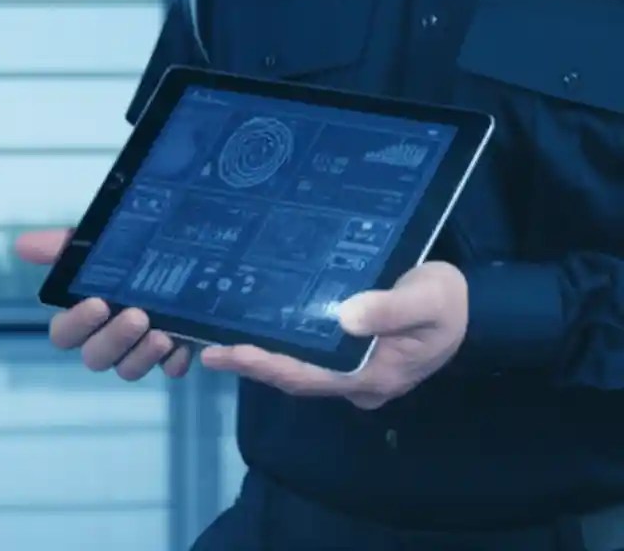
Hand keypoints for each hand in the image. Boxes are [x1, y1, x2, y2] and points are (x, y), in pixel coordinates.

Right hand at [16, 229, 193, 380]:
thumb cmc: (127, 253)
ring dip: (142, 355)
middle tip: (137, 317)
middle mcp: (106, 338)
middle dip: (114, 339)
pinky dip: (174, 361)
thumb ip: (61, 247)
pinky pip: (169, 371)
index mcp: (82, 315)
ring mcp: (137, 350)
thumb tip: (21, 246)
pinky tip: (184, 347)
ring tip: (163, 334)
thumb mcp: (98, 245)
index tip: (97, 304)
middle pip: (95, 357)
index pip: (64, 334)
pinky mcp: (171, 356)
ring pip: (127, 370)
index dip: (77, 324)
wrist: (181, 248)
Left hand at [201, 261, 468, 408]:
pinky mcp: (352, 359)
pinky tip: (256, 335)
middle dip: (252, 366)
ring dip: (262, 361)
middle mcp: (357, 383)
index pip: (308, 376)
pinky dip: (281, 351)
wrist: (474, 307)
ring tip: (219, 347)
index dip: (267, 366)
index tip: (231, 352)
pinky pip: (310, 360)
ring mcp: (354, 375)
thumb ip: (389, 309)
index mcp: (372, 375)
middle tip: (210, 352)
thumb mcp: (427, 300)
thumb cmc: (449, 302)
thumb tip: (345, 317)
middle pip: (296, 378)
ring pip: (300, 372)